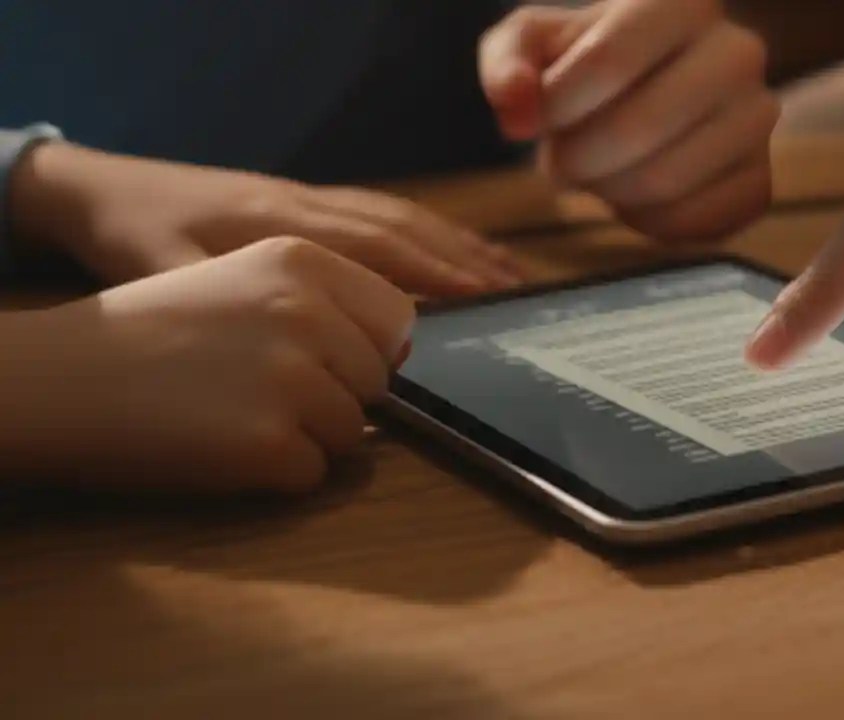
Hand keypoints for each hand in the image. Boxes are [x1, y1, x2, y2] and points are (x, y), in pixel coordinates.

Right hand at [0, 237, 414, 490]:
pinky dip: (276, 475)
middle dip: (337, 398)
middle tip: (259, 392)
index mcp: (303, 260)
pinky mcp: (270, 441)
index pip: (396, 318)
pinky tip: (221, 446)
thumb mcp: (241, 277)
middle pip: (378, 381)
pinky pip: (313, 474)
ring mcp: (292, 377)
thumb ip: (325, 301)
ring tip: (233, 415)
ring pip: (352, 433)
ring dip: (306, 439)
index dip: (371, 350)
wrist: (58, 376)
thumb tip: (399, 352)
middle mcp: (308, 311)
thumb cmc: (149, 332)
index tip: (332, 363)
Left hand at [9, 143, 522, 294]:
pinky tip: (451, 246)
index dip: (434, 273)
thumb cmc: (136, 238)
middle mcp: (309, 205)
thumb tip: (303, 348)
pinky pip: (383, 209)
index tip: (484, 298)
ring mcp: (312, 198)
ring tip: (507, 270)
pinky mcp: (307, 200)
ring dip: (456, 242)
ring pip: (400, 215)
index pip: (376, 248)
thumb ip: (236, 304)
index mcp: (283, 226)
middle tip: (518, 291)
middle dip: (465, 260)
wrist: (106, 188)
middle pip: (403, 229)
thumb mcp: (170, 277)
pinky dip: (427, 229)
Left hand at [480, 0, 777, 241]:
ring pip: (666, 181)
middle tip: (562, 161)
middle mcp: (738, 51)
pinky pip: (696, 222)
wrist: (655, 92)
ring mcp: (758, 119)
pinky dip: (649, 224)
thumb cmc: (586, 63)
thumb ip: (507, 63)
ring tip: (599, 173)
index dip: (555, 108)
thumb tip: (516, 105)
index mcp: (683, 1)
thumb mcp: (534, 45)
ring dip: (610, 192)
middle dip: (579, 159)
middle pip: (638, 129)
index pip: (607, 62)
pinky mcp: (761, 180)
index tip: (536, 123)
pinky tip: (635, 198)